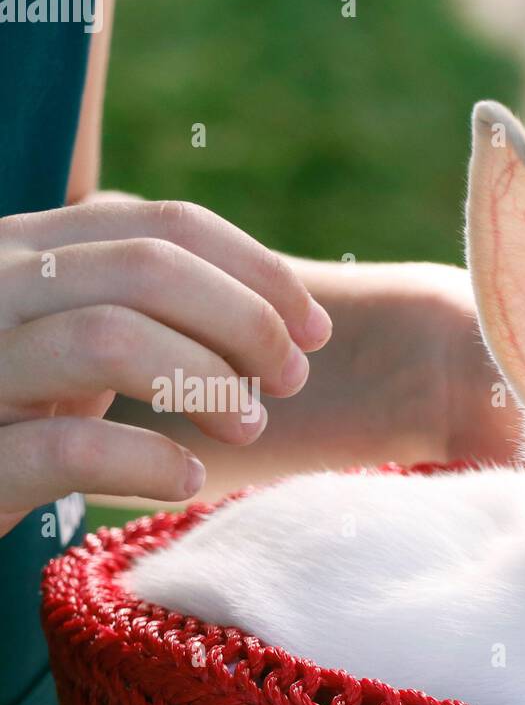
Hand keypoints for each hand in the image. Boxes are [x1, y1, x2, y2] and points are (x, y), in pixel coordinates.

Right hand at [0, 198, 331, 537]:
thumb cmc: (16, 405)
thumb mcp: (74, 333)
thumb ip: (146, 303)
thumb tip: (289, 318)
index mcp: (29, 247)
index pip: (165, 225)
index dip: (259, 273)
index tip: (316, 330)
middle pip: (147, 269)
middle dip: (246, 323)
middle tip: (290, 380)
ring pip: (108, 338)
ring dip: (206, 382)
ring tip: (247, 425)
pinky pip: (71, 447)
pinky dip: (149, 461)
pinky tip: (186, 478)